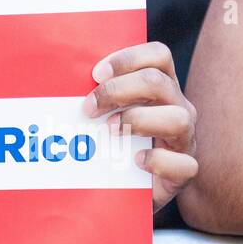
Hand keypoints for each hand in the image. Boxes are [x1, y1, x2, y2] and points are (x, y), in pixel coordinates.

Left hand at [83, 41, 196, 212]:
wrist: (123, 188)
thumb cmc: (110, 142)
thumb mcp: (104, 112)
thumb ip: (93, 94)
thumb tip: (57, 79)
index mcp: (161, 85)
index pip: (158, 55)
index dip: (128, 58)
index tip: (96, 73)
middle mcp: (178, 106)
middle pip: (158, 82)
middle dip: (118, 91)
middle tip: (89, 107)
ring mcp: (185, 139)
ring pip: (178, 119)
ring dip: (137, 120)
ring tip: (110, 131)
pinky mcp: (184, 171)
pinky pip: (183, 164)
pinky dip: (157, 161)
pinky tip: (136, 161)